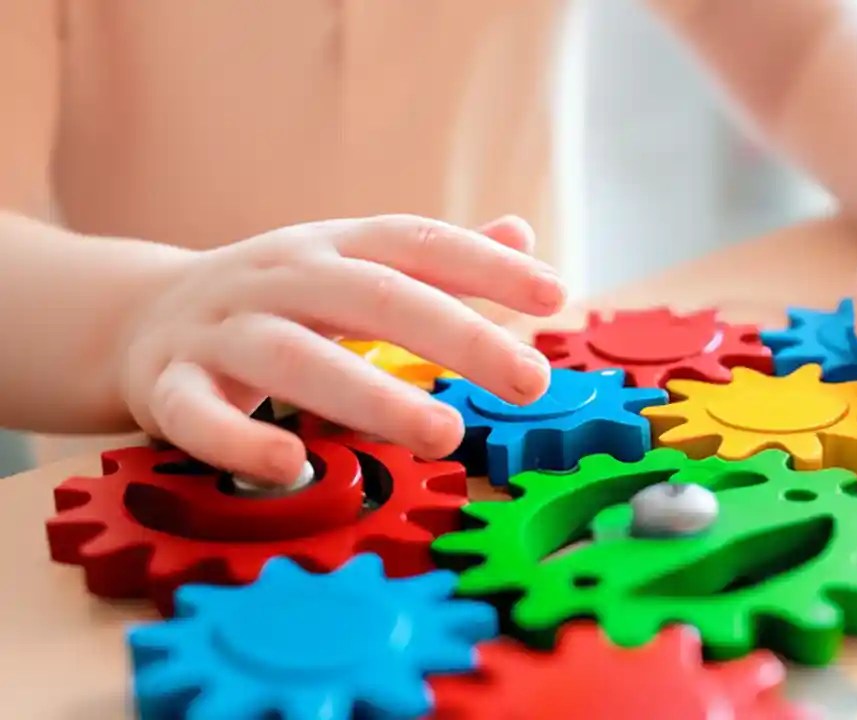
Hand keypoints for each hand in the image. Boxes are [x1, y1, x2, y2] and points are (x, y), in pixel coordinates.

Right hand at [117, 214, 565, 484]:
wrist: (141, 315)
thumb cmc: (278, 299)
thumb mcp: (352, 264)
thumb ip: (436, 260)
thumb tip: (523, 230)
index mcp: (333, 247)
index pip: (417, 243)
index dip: (487, 264)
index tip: (556, 294)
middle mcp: (282, 278)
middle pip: (374, 299)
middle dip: (457, 336)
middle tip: (529, 381)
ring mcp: (221, 330)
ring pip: (297, 359)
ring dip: (373, 396)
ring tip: (444, 434)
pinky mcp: (170, 385)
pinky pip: (201, 416)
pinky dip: (241, 442)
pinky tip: (292, 467)